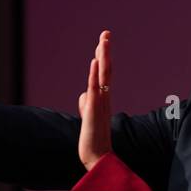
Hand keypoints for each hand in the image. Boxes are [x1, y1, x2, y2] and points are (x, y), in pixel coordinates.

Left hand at [77, 31, 112, 169]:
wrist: (98, 158)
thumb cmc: (93, 140)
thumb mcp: (88, 117)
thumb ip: (86, 103)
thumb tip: (84, 95)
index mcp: (103, 99)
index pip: (104, 73)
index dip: (103, 56)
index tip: (104, 40)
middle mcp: (104, 98)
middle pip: (105, 70)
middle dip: (105, 50)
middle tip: (106, 32)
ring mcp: (100, 103)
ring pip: (102, 76)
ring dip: (103, 57)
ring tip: (104, 40)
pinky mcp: (93, 110)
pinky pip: (94, 88)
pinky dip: (94, 74)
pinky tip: (94, 61)